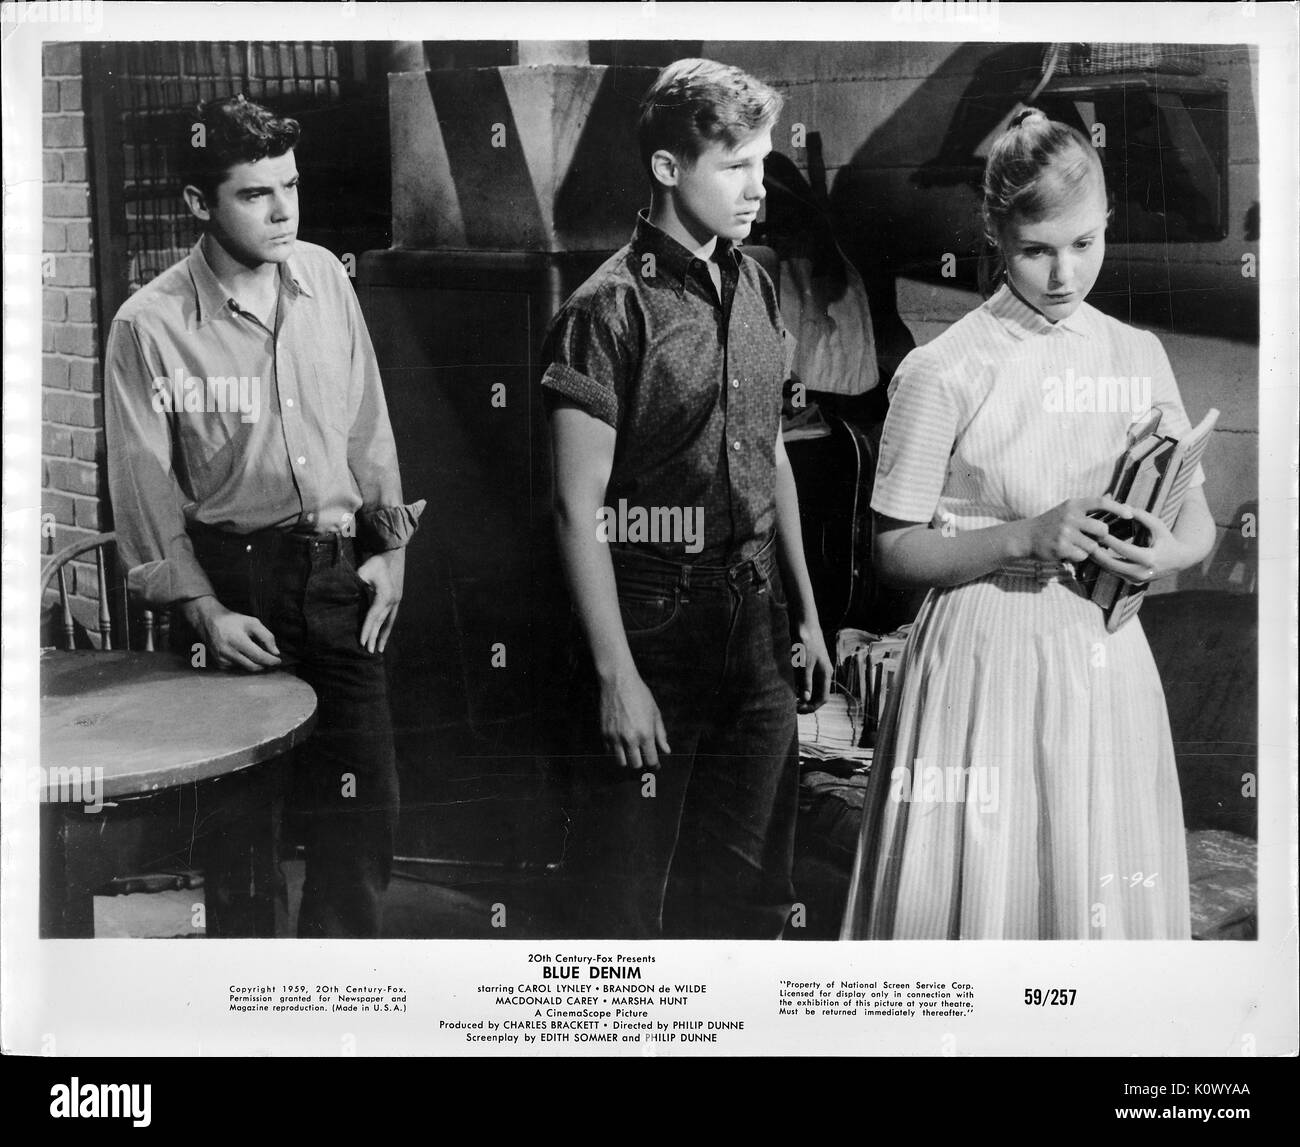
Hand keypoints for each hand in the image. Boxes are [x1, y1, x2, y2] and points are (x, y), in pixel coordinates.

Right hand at [180, 595, 280, 671]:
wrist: (209, 622)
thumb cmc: (233, 621)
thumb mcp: (253, 622)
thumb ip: (267, 637)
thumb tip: (275, 652)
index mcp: (237, 640)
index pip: (258, 656)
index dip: (270, 660)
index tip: (278, 661)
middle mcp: (228, 652)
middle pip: (253, 666)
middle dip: (265, 664)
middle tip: (272, 659)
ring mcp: (222, 659)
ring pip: (246, 668)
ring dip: (255, 663)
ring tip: (255, 650)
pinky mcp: (220, 664)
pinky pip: (238, 667)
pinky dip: (245, 662)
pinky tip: (243, 653)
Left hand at [356, 548, 404, 653]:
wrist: (392, 553)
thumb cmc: (376, 562)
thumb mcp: (363, 571)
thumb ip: (356, 585)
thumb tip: (347, 598)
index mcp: (384, 596)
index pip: (373, 617)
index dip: (367, 630)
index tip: (362, 642)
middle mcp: (392, 601)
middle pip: (380, 622)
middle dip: (374, 637)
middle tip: (369, 651)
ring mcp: (396, 601)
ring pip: (388, 622)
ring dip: (383, 636)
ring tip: (379, 649)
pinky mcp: (397, 598)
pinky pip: (392, 617)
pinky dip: (387, 627)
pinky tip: (385, 633)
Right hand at [597, 667, 671, 771]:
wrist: (618, 682)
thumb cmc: (640, 694)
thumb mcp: (655, 712)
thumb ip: (661, 734)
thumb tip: (666, 750)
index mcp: (645, 734)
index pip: (651, 760)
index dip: (654, 764)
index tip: (654, 765)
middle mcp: (630, 739)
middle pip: (635, 764)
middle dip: (641, 762)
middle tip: (642, 755)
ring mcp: (615, 737)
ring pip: (621, 762)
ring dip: (627, 759)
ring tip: (631, 751)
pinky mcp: (604, 733)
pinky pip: (609, 751)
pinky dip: (615, 751)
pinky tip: (620, 743)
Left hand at [794, 618, 831, 712]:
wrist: (804, 623)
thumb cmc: (806, 642)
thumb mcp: (804, 664)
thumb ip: (805, 682)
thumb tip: (805, 699)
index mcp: (825, 674)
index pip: (823, 698)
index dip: (812, 707)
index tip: (798, 710)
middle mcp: (823, 673)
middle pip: (817, 694)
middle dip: (806, 702)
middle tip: (792, 706)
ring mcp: (816, 668)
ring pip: (811, 687)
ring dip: (801, 694)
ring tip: (789, 697)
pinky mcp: (809, 662)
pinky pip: (805, 679)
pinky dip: (798, 684)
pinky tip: (788, 685)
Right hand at [1016, 494, 1132, 564]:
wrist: (1025, 536)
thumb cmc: (1051, 523)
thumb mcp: (1067, 509)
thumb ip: (1088, 506)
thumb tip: (1111, 496)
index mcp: (1073, 504)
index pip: (1101, 502)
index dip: (1118, 508)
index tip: (1130, 515)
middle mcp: (1069, 516)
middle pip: (1102, 529)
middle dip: (1101, 537)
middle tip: (1091, 538)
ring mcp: (1064, 533)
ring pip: (1093, 545)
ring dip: (1088, 549)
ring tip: (1075, 545)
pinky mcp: (1060, 548)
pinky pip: (1082, 556)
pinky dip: (1078, 557)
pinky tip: (1067, 552)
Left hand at [1093, 505, 1199, 585]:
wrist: (1178, 560)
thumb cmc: (1165, 537)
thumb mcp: (1156, 524)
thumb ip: (1140, 515)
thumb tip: (1122, 505)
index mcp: (1151, 559)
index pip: (1125, 550)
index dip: (1110, 540)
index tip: (1098, 531)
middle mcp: (1143, 573)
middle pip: (1113, 564)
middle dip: (1097, 552)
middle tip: (1085, 541)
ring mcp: (1137, 580)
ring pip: (1110, 570)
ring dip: (1097, 559)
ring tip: (1085, 546)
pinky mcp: (1132, 583)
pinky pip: (1113, 573)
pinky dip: (1103, 563)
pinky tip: (1093, 553)